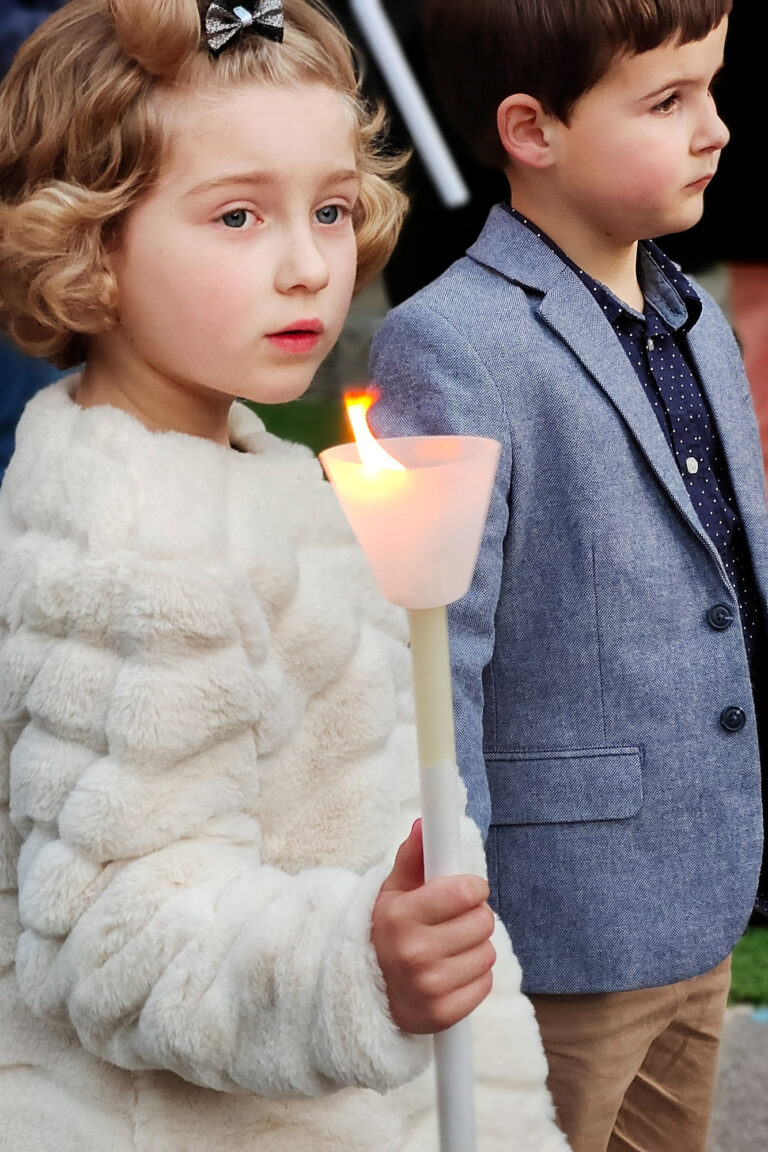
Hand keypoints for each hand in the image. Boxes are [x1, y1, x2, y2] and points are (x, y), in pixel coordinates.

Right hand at [372, 819, 495, 1034]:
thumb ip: (411, 858)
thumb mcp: (391, 893)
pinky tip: (451, 972)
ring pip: (488, 953)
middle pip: (482, 921)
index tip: (464, 890)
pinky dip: (474, 977)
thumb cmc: (386, 934)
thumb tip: (424, 825)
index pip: (465, 892)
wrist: (362, 994)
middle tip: (454, 921)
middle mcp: (414, 952)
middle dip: (474, 916)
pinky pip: (484, 984)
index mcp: (401, 916)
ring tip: (451, 948)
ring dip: (475, 947)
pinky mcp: (443, 1014)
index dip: (472, 887)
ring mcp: (429, 986)